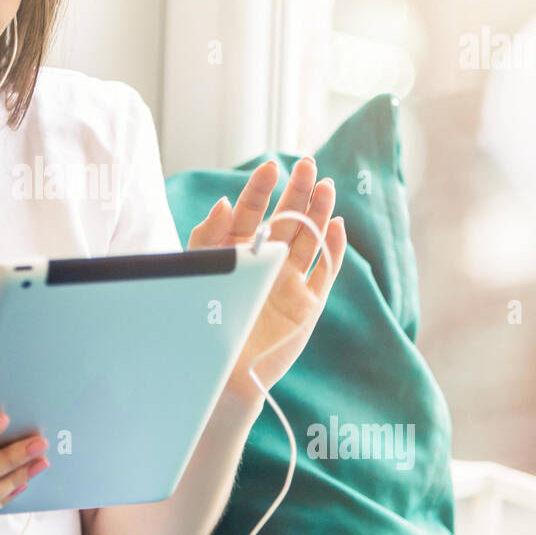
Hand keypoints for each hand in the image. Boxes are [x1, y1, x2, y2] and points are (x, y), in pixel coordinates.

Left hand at [187, 157, 346, 406]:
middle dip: (298, 191)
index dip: (262, 190)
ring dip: (319, 213)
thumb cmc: (204, 320)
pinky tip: (336, 226)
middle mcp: (267, 261)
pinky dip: (334, 249)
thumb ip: (208, 236)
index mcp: (239, 249)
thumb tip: (223, 201)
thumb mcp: (199, 271)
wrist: (220, 370)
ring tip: (326, 186)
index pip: (253, 211)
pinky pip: (326, 271)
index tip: (270, 168)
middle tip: (308, 164)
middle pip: (287, 219)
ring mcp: (291, 280)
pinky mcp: (309, 303)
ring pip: (310, 239)